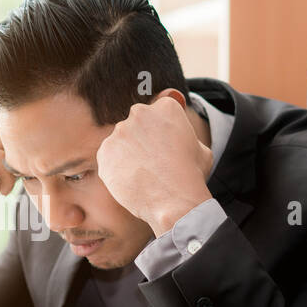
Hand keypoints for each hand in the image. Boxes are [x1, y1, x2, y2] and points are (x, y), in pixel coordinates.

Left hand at [96, 94, 213, 235]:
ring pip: (121, 142)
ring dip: (128, 155)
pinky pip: (108, 158)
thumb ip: (184, 136)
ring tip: (143, 175)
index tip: (165, 149)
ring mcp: (120, 131)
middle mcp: (140, 113)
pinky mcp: (104, 151)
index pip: (158, 114)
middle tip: (152, 163)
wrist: (172, 200)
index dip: (161, 134)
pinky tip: (131, 181)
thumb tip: (178, 135)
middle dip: (142, 141)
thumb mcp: (201, 149)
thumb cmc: (191, 177)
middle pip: (137, 125)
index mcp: (166, 107)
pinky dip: (116, 169)